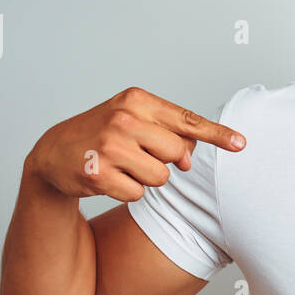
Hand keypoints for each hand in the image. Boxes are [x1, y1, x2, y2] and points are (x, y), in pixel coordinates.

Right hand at [25, 87, 245, 201]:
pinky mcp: (98, 174)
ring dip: (147, 178)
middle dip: (166, 161)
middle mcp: (123, 119)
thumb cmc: (104, 134)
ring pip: (161, 177)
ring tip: (122, 166)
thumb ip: (168, 133)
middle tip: (140, 155)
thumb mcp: (134, 121)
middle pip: (177, 153)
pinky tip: (109, 177)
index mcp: (136, 100)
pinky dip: (128, 191)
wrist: (53, 153)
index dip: (217, 134)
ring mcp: (109, 147)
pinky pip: (138, 193)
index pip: (186, 119)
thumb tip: (191, 158)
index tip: (240, 143)